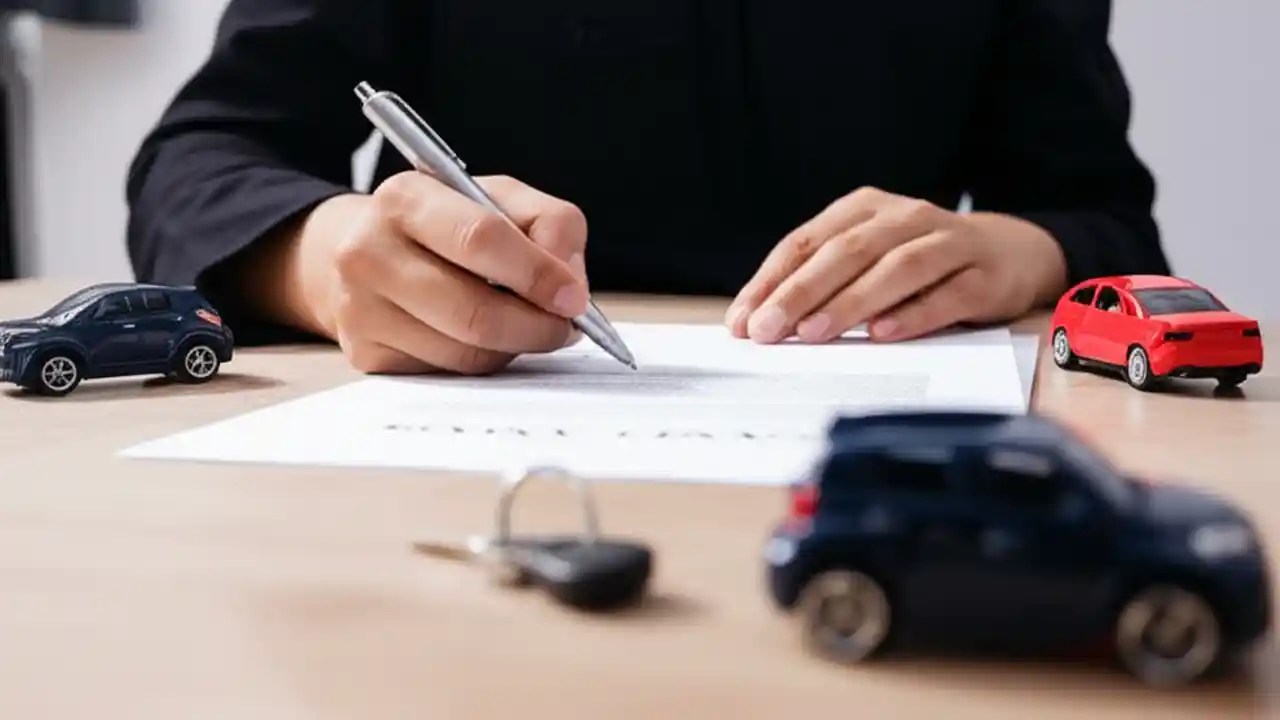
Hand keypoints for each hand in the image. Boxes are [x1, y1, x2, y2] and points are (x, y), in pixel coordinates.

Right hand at [257, 173, 589, 374]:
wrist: (365, 250)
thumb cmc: (446, 223)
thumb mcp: (500, 198)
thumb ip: (551, 224)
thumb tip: (570, 283)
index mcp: (405, 198)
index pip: (481, 239)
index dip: (537, 274)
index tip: (575, 298)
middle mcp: (369, 252)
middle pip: (474, 312)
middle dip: (535, 326)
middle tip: (566, 327)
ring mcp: (360, 309)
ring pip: (464, 353)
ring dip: (513, 347)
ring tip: (527, 326)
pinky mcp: (365, 354)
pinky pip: (447, 373)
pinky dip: (482, 361)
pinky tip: (486, 338)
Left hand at [725, 187, 1067, 343]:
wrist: (1012, 253)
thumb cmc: (922, 261)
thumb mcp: (869, 258)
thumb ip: (823, 281)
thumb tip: (762, 321)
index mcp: (865, 209)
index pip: (806, 242)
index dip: (771, 281)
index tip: (744, 320)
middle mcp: (906, 218)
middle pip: (847, 252)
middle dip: (801, 292)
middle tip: (769, 329)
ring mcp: (949, 243)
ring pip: (896, 269)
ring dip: (851, 302)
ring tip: (815, 332)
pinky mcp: (984, 276)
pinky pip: (946, 295)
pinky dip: (913, 314)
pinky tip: (884, 334)